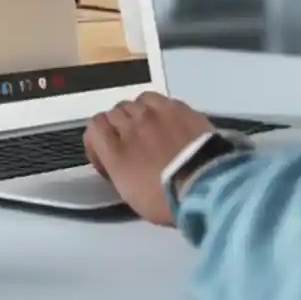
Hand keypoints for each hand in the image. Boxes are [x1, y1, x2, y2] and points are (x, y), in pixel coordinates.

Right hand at [83, 92, 214, 225]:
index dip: (99, 139)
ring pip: (133, 102)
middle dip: (118, 127)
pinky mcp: (176, 108)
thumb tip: (121, 165)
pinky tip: (164, 118)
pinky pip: (156, 98)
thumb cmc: (169, 200)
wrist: (206, 185)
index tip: (107, 152)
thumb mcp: (132, 196)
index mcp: (115, 154)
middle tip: (131, 142)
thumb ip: (119, 172)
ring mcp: (154, 115)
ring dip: (136, 114)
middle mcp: (130, 128)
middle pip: (113, 113)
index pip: (94, 128)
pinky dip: (155, 107)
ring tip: (148, 127)